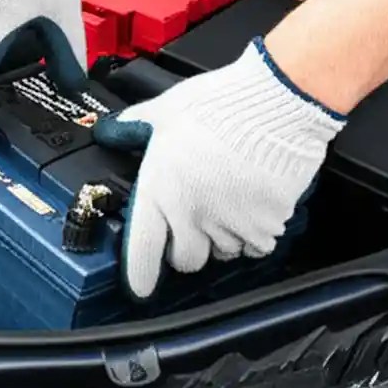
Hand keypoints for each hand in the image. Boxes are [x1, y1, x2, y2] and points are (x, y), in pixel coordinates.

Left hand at [93, 38, 345, 299]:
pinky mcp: (266, 224)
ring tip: (229, 202)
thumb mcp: (165, 110)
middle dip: (188, 248)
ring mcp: (232, 223)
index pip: (141, 251)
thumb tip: (110, 130)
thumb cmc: (221, 103)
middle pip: (186, 261)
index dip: (138, 275)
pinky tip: (253, 206)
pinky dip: (255, 234)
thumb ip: (134, 126)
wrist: (278, 101)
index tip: (139, 286)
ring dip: (224, 238)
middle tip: (195, 223)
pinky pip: (257, 246)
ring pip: (224, 253)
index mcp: (160, 190)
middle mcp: (192, 214)